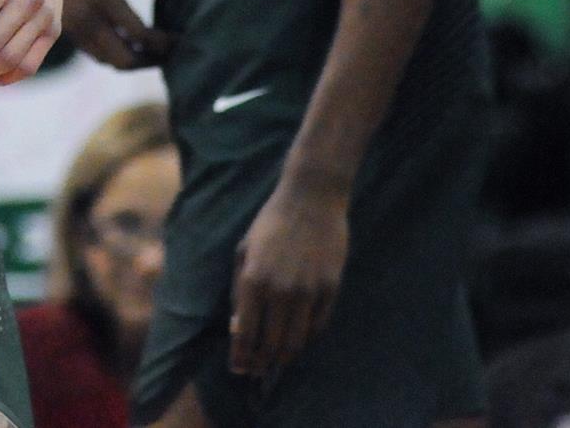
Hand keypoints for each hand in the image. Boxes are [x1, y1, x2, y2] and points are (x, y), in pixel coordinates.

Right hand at [61, 0, 178, 68]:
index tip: (180, 40)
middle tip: (168, 54)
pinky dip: (110, 54)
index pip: (139, 34)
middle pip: (122, 58)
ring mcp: (70, 25)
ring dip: (129, 60)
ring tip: (149, 52)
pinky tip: (121, 43)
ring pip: (105, 59)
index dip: (163, 43)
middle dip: (149, 60)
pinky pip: (91, 51)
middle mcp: (85, 17)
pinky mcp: (61, 28)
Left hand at [229, 175, 348, 378]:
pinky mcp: (330, 289)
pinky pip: (317, 326)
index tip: (238, 370)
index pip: (246, 332)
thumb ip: (239, 289)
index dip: (241, 356)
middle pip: (271, 343)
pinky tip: (298, 340)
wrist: (311, 198)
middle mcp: (280, 290)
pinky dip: (306, 338)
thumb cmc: (271, 223)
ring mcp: (308, 291)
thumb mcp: (244, 250)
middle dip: (262, 363)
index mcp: (253, 279)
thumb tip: (238, 326)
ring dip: (284, 357)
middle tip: (257, 371)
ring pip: (296, 341)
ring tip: (276, 362)